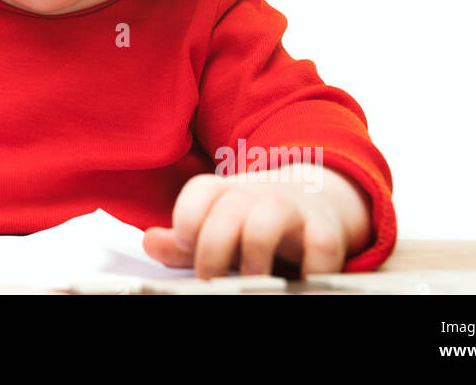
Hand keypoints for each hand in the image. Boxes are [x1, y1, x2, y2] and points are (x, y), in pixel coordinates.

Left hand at [143, 165, 367, 279]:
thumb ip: (183, 242)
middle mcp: (257, 195)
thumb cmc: (255, 223)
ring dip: (255, 253)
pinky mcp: (326, 230)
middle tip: (210, 279)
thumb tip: (150, 242)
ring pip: (269, 217)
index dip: (187, 215)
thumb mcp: (217, 228)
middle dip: (213, 248)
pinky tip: (299, 285)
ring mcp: (293, 209)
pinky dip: (312, 269)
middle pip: (228, 209)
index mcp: (226, 193)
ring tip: (251, 281)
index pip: (201, 190)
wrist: (319, 201)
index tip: (184, 243)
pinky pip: (322, 245)